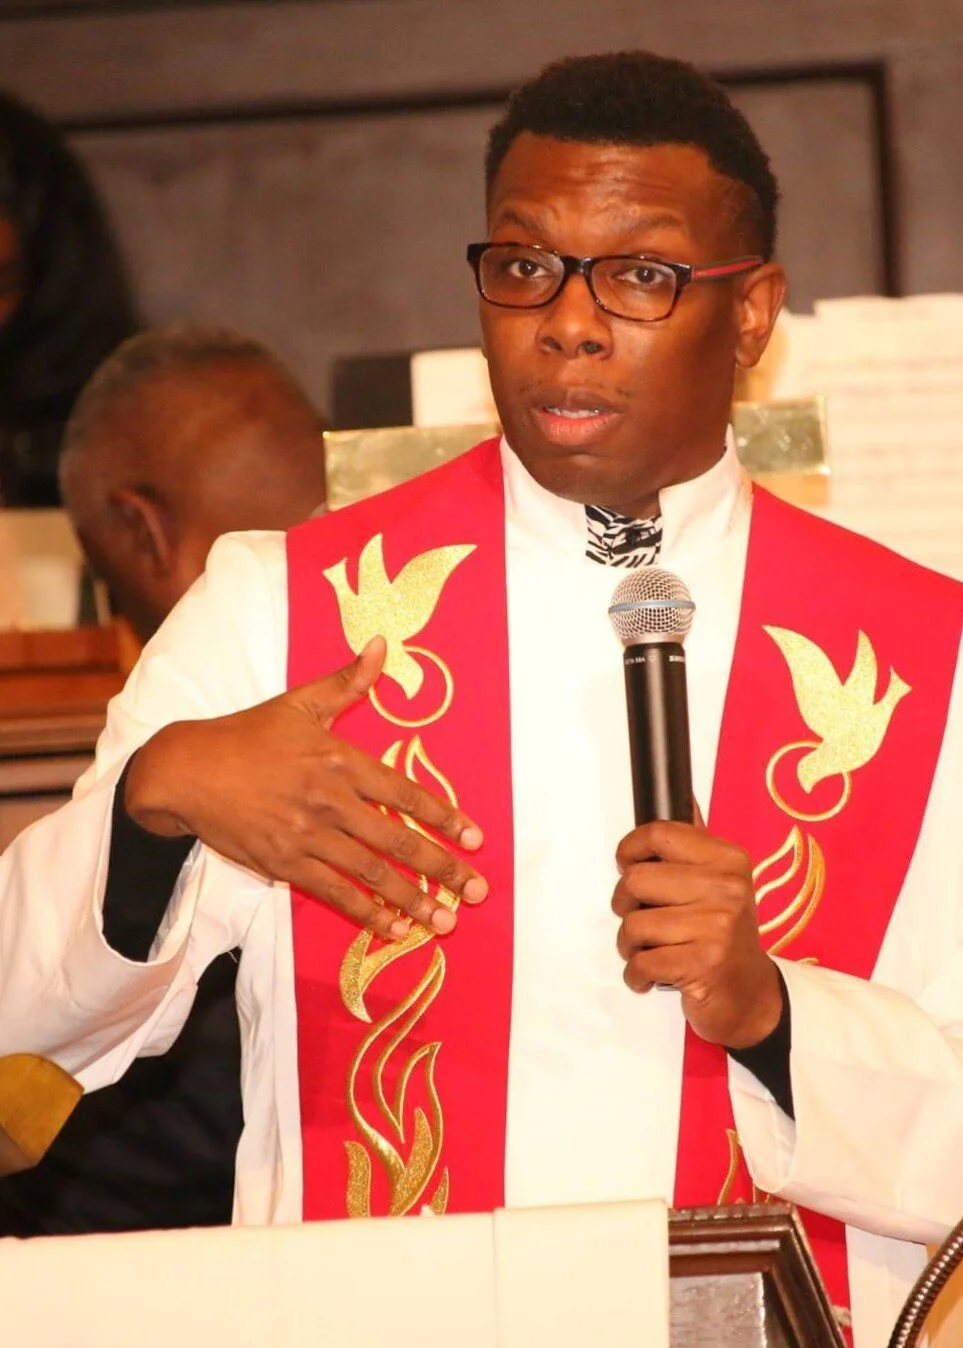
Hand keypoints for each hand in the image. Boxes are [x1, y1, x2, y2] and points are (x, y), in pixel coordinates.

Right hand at [124, 638, 485, 940]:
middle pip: (397, 840)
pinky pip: (334, 892)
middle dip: (442, 868)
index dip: (444, 816)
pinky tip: (393, 928)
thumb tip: (382, 644)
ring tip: (444, 921)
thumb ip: (347, 682)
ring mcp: (307, 835)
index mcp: (339, 759)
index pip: (404, 792)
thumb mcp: (299, 703)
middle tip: (476, 890)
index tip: (475, 838)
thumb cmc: (247, 735)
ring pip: (371, 873)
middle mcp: (329, 800)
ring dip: (412, 899)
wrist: (186, 771)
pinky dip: (366, 912)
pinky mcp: (284, 863)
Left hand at [611, 820, 781, 1048]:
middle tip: (641, 918)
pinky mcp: (703, 964)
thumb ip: (695, 843)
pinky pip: (641, 962)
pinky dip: (637, 974)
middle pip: (635, 880)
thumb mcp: (719, 882)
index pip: (660, 833)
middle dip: (624, 905)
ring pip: (633, 925)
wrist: (748, 994)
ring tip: (650, 950)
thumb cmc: (723, 935)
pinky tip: (653, 975)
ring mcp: (717, 926)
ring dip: (629, 945)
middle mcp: (726, 888)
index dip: (631, 850)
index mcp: (728, 860)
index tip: (628, 864)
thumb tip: (684, 796)